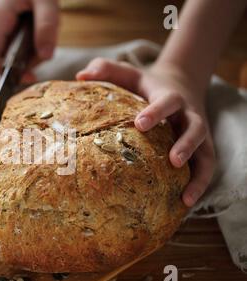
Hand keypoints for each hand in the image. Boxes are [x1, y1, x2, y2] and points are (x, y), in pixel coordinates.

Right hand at [0, 0, 58, 80]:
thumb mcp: (47, 2)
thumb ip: (46, 28)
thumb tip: (46, 57)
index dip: (7, 73)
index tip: (30, 77)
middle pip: (3, 58)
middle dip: (26, 61)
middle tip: (47, 49)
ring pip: (10, 53)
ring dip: (31, 52)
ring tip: (46, 34)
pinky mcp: (6, 27)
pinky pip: (14, 45)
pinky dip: (30, 45)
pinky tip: (40, 33)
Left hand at [76, 58, 214, 206]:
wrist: (180, 84)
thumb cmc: (144, 84)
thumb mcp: (127, 73)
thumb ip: (106, 70)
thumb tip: (80, 76)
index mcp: (169, 96)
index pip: (167, 101)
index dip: (156, 111)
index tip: (140, 124)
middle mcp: (188, 115)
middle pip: (195, 128)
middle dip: (185, 143)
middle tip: (172, 160)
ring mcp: (197, 133)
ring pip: (206, 153)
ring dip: (198, 175)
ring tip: (184, 197)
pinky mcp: (201, 149)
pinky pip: (206, 168)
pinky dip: (199, 185)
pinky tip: (184, 204)